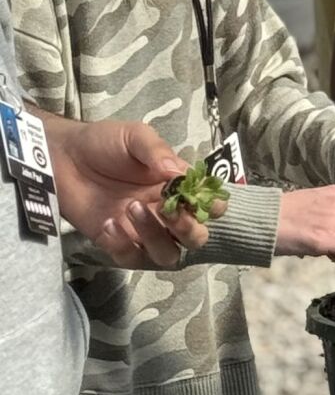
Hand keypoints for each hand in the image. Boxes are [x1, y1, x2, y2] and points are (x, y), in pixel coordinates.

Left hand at [42, 115, 219, 268]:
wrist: (63, 156)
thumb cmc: (104, 143)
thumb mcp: (135, 136)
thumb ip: (158, 152)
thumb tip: (180, 175)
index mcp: (177, 186)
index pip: (209, 205)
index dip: (211, 206)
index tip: (197, 197)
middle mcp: (165, 212)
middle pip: (194, 238)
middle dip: (188, 229)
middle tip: (169, 210)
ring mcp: (142, 231)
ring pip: (167, 255)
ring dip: (155, 237)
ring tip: (132, 208)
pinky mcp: (116, 243)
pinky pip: (130, 258)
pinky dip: (123, 245)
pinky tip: (109, 223)